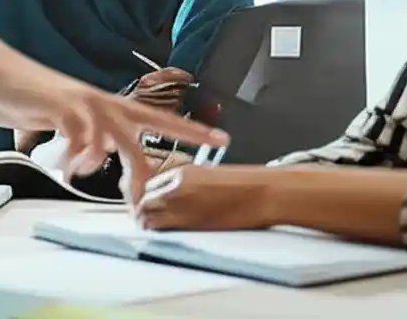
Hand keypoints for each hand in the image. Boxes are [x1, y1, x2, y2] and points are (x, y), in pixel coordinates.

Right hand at [0, 46, 227, 204]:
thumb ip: (84, 137)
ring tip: (116, 193)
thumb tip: (95, 156)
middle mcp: (100, 101)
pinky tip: (73, 171)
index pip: (158, 115)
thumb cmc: (27, 95)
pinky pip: (79, 134)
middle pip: (146, 128)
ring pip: (115, 135)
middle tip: (171, 183)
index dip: (189, 127)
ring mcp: (81, 101)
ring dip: (116, 166)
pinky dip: (80, 157)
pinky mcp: (58, 105)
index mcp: (106, 104)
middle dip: (164, 154)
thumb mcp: (63, 120)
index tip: (221, 136)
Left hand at [135, 165, 276, 230]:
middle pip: (144, 200)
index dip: (149, 197)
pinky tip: (163, 234)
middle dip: (143, 210)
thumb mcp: (213, 178)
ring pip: (147, 215)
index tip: (151, 205)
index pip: (151, 185)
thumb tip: (181, 200)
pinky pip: (160, 228)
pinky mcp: (188, 222)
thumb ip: (190, 187)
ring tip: (153, 229)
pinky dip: (157, 232)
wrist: (264, 193)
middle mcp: (176, 186)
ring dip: (147, 222)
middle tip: (146, 220)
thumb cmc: (249, 186)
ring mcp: (180, 204)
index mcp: (183, 172)